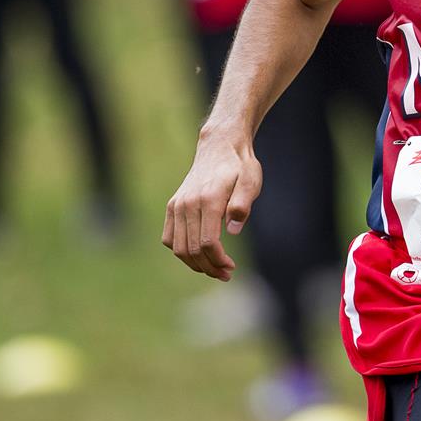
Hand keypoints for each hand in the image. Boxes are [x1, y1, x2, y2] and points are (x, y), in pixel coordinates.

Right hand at [161, 130, 262, 281]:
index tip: (232, 267)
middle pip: (191, 249)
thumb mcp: (251, 181)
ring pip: (178, 248)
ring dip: (195, 264)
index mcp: (208, 199)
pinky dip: (181, 252)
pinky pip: (169, 238)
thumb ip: (242, 204)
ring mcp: (176, 205)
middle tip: (226, 274)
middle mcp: (187, 204)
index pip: (207, 242)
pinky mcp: (172, 206)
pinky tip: (199, 255)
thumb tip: (232, 231)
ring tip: (214, 269)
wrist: (219, 147)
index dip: (218, 260)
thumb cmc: (239, 166)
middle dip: (209, 267)